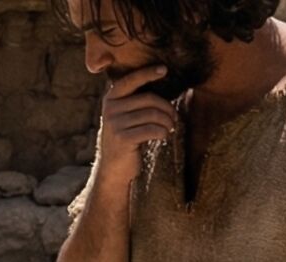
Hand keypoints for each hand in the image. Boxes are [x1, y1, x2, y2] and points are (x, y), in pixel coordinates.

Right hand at [95, 66, 175, 186]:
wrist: (114, 168)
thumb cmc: (127, 137)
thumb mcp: (125, 115)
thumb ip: (136, 100)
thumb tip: (162, 81)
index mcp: (111, 99)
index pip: (130, 80)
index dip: (147, 73)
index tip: (164, 69)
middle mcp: (110, 109)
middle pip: (148, 99)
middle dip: (167, 108)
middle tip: (174, 118)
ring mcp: (115, 124)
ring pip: (153, 115)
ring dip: (168, 122)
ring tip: (170, 128)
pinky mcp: (122, 138)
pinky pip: (152, 129)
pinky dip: (163, 133)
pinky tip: (164, 136)